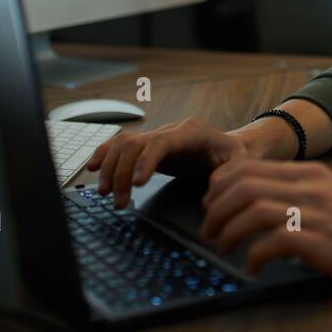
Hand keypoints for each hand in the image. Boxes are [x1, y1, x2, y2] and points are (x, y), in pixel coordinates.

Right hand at [85, 117, 248, 208]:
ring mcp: (156, 136)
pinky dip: (104, 155)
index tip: (137, 184)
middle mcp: (169, 130)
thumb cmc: (234, 155)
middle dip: (122, 173)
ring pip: (123, 144)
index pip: (160, 142)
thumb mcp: (240, 162)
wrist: (229, 146)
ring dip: (109, 168)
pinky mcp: (148, 145)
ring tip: (105, 194)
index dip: (145, 161)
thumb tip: (214, 187)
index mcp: (191, 132)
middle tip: (119, 201)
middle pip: (135, 144)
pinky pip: (120, 145)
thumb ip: (231, 172)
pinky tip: (92, 169)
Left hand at [199, 157, 331, 293]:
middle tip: (209, 228)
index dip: (221, 183)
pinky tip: (251, 267)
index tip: (212, 202)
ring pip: (252, 209)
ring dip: (227, 230)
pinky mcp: (319, 241)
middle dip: (216, 207)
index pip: (250, 166)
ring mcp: (315, 213)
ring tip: (222, 247)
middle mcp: (311, 187)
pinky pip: (270, 242)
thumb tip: (262, 198)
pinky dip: (252, 255)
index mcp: (312, 173)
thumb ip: (303, 191)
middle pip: (243, 184)